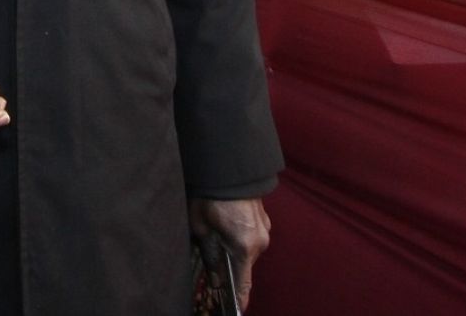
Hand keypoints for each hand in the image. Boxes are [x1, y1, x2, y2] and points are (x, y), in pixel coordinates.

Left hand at [189, 197, 270, 311]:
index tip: (235, 311)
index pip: (243, 284)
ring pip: (247, 250)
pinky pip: (251, 236)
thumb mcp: (200, 227)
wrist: (228, 164)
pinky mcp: (263, 218)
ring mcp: (265, 228)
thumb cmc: (211, 194)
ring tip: (215, 232)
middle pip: (243, 266)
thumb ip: (209, 255)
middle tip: (210, 256)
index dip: (238, 300)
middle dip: (228, 266)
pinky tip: (225, 223)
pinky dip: (240, 236)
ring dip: (233, 248)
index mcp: (245, 246)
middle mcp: (260, 241)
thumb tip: (215, 276)